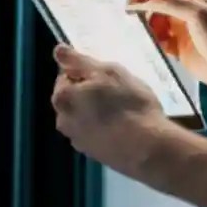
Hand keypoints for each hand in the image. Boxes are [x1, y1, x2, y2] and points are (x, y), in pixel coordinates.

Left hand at [51, 44, 166, 177]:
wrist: (148, 149)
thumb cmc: (128, 104)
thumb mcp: (107, 72)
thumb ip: (79, 61)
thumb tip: (58, 50)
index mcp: (62, 98)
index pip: (66, 75)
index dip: (87, 72)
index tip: (108, 75)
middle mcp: (64, 121)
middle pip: (75, 98)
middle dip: (91, 92)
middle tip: (119, 90)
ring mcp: (79, 142)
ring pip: (86, 117)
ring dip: (99, 111)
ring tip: (125, 110)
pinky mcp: (95, 156)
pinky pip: (97, 133)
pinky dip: (107, 128)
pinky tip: (127, 127)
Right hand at [126, 0, 206, 94]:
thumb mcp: (198, 13)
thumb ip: (171, 4)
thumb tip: (147, 1)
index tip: (134, 2)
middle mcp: (189, 9)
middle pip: (159, 3)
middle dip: (147, 10)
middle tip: (137, 20)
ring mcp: (185, 28)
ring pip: (158, 22)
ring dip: (150, 26)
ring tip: (151, 34)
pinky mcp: (181, 48)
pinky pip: (161, 40)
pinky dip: (156, 41)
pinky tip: (158, 44)